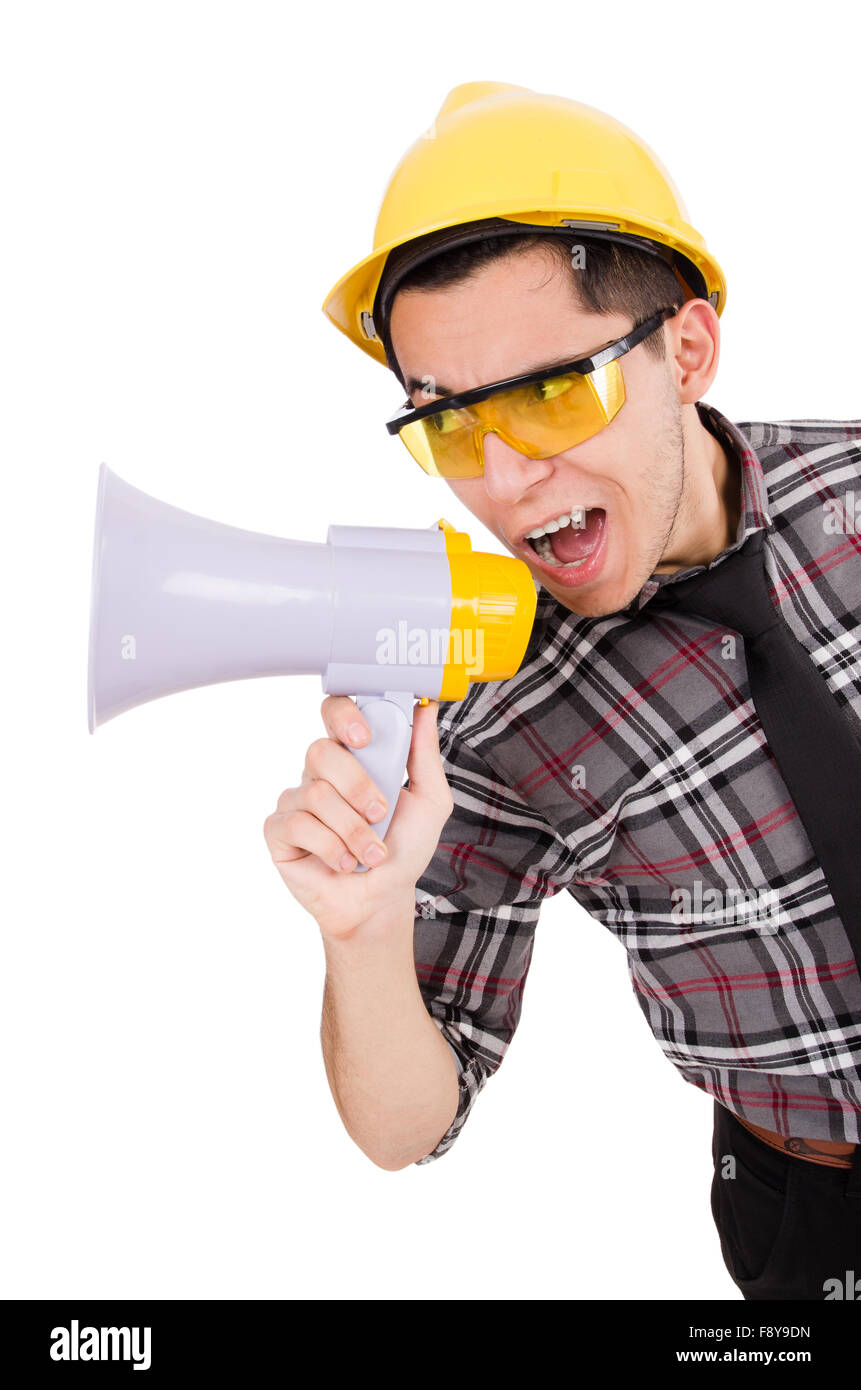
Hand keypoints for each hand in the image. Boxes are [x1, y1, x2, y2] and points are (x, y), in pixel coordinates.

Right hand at [263, 696, 452, 938]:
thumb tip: (426, 708)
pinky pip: (297, 824)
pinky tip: (344, 863)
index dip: (343, 716)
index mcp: (354, 756)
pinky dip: (331, 848)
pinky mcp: (278, 831)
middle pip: (322, 751)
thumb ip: (424, 754)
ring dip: (354, 830)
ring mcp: (296, 800)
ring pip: (316, 794)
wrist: (382, 899)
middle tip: (380, 813)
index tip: (365, 737)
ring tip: (371, 853)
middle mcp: (320, 773)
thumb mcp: (429, 801)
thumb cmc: (403, 848)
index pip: (335, 712)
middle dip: (358, 786)